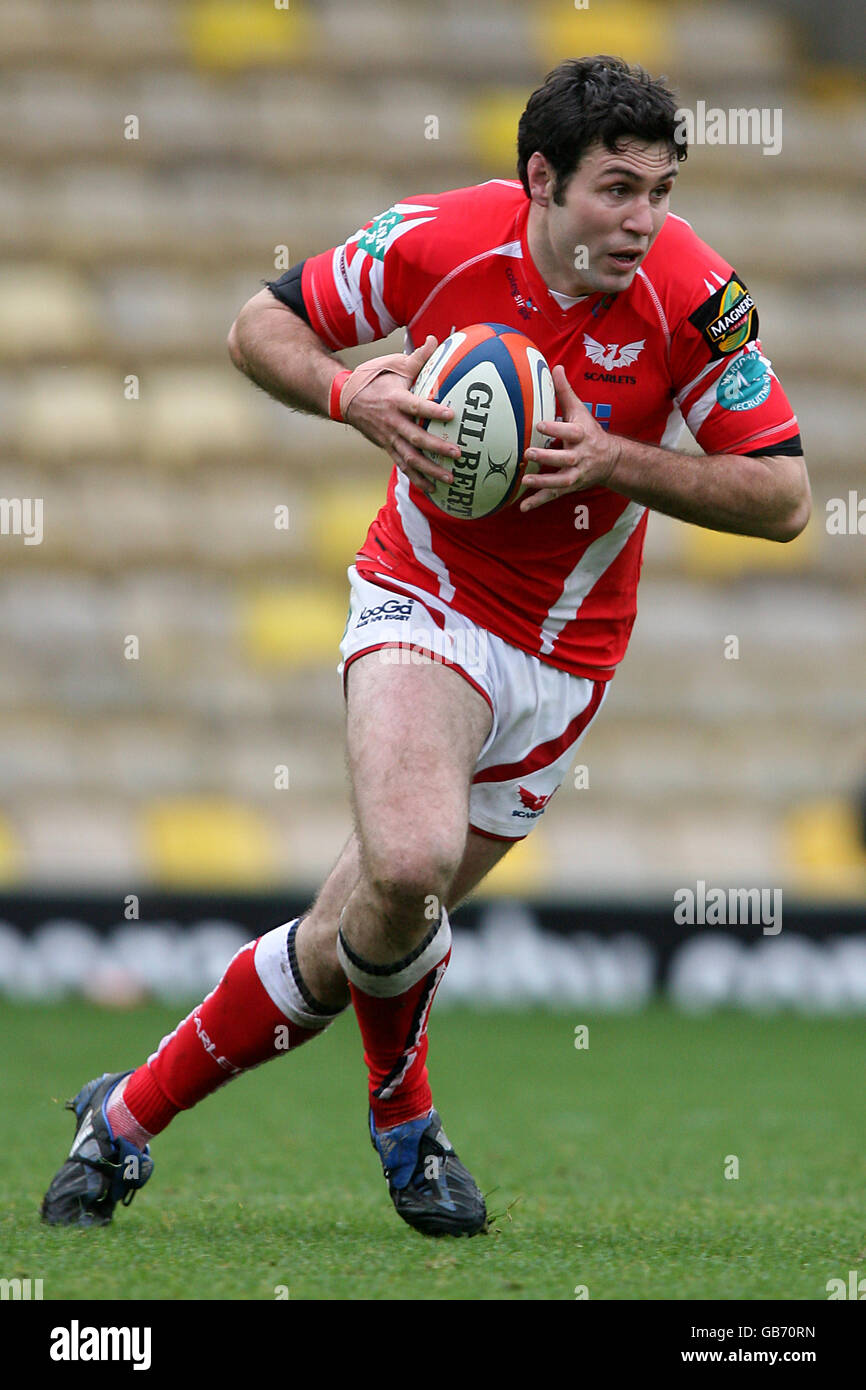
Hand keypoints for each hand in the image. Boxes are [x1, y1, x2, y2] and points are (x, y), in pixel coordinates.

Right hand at [340, 335, 459, 493]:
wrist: (345, 398)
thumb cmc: (374, 379)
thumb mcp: (394, 365)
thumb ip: (417, 358)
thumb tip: (435, 340)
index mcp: (395, 399)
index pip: (417, 406)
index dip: (433, 410)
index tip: (452, 414)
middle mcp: (392, 421)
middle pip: (416, 438)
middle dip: (437, 448)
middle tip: (458, 454)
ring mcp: (389, 437)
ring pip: (410, 458)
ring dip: (430, 470)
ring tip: (450, 478)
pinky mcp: (387, 447)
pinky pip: (403, 465)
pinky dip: (417, 478)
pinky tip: (433, 488)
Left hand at [520, 365, 620, 510]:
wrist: (611, 460)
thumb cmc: (590, 431)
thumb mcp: (580, 411)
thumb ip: (565, 392)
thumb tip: (555, 367)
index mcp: (582, 435)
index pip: (570, 431)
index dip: (556, 428)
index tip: (539, 424)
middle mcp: (580, 456)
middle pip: (565, 458)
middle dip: (548, 457)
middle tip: (528, 452)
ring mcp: (576, 474)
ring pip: (561, 481)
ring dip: (543, 482)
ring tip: (525, 480)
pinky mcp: (569, 487)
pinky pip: (553, 496)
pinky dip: (538, 502)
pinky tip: (522, 507)